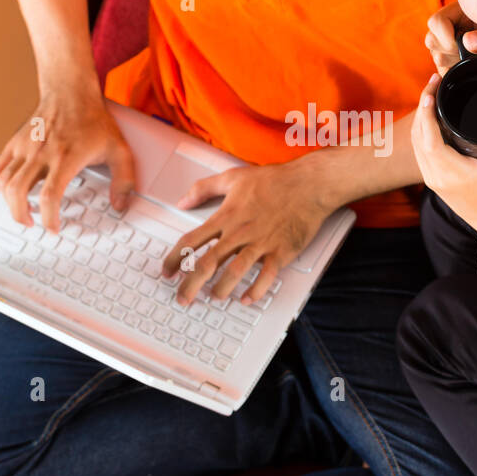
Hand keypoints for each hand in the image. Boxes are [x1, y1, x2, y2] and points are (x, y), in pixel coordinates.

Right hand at [0, 87, 135, 233]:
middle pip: (18, 192)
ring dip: (9, 203)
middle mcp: (41, 153)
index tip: (53, 228)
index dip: (49, 218)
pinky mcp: (15, 142)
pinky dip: (0, 185)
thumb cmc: (93, 120)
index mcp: (65, 157)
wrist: (70, 91)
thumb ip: (124, 179)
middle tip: (33, 224)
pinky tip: (11, 191)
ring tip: (23, 212)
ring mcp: (25, 147)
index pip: (49, 195)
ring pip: (4, 182)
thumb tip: (121, 205)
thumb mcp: (119, 149)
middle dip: (21, 215)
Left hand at [162, 159, 331, 304]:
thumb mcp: (233, 177)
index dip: (174, 259)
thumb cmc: (274, 180)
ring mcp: (260, 243)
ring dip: (221, 290)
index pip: (192, 240)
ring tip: (214, 298)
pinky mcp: (280, 251)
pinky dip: (255, 290)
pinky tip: (247, 298)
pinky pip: (266, 276)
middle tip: (182, 298)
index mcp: (226, 216)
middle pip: (207, 263)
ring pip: (234, 272)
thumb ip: (204, 188)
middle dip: (190, 285)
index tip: (167, 271)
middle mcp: (240, 232)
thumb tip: (182, 201)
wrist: (309, 184)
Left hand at [411, 73, 476, 247]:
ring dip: (419, 118)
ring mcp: (432, 181)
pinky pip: (419, 152)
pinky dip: (421, 132)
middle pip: (417, 136)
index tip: (431, 91)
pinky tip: (427, 116)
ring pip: (415, 144)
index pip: (429, 139)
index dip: (425, 113)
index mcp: (456, 173)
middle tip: (434, 82)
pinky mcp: (432, 182)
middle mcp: (439, 177)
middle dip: (421, 106)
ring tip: (431, 93)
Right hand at [425, 0, 476, 76]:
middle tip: (472, 53)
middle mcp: (443, 28)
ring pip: (437, 58)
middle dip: (452, 52)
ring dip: (455, 62)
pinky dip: (456, 72)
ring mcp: (442, 44)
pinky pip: (442, 70)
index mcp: (455, 12)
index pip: (436, 22)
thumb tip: (468, 40)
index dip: (447, 36)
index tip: (463, 45)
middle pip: (432, 41)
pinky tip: (469, 66)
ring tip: (474, 58)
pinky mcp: (444, 59)